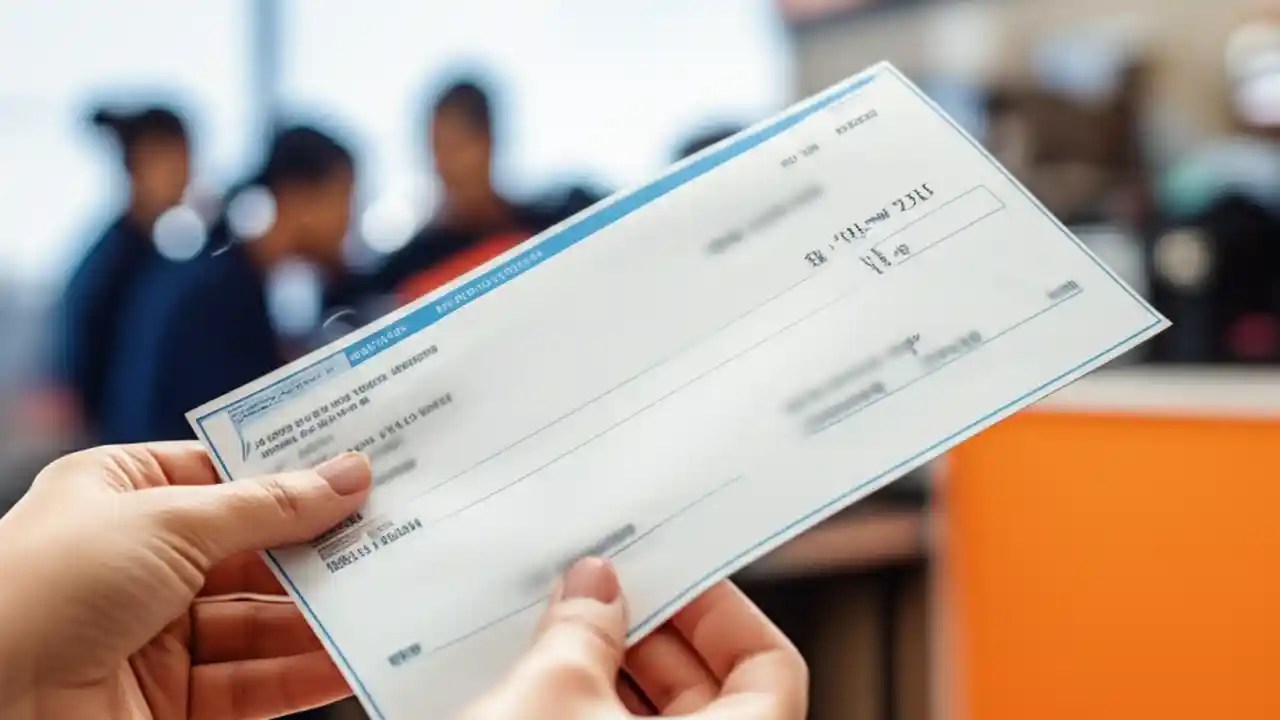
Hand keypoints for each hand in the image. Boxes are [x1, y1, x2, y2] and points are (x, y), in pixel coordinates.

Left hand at [0, 442, 371, 718]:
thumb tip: (347, 475)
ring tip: (387, 596)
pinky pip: (253, 682)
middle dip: (318, 548)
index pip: (224, 473)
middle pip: (253, 550)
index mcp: (120, 496)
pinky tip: (349, 656)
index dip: (291, 473)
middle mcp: (139, 563)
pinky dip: (303, 672)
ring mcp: (155, 636)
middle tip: (392, 534)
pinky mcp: (171, 702)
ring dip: (321, 614)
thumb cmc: (44, 589)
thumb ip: (266, 505)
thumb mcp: (167, 521)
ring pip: (260, 620)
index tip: (361, 469)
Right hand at [462, 558, 807, 719]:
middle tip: (600, 588)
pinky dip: (588, 712)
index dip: (723, 609)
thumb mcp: (549, 695)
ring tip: (559, 627)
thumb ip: (582, 629)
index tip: (672, 570)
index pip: (771, 665)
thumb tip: (593, 584)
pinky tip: (535, 680)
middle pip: (714, 693)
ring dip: (613, 674)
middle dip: (651, 633)